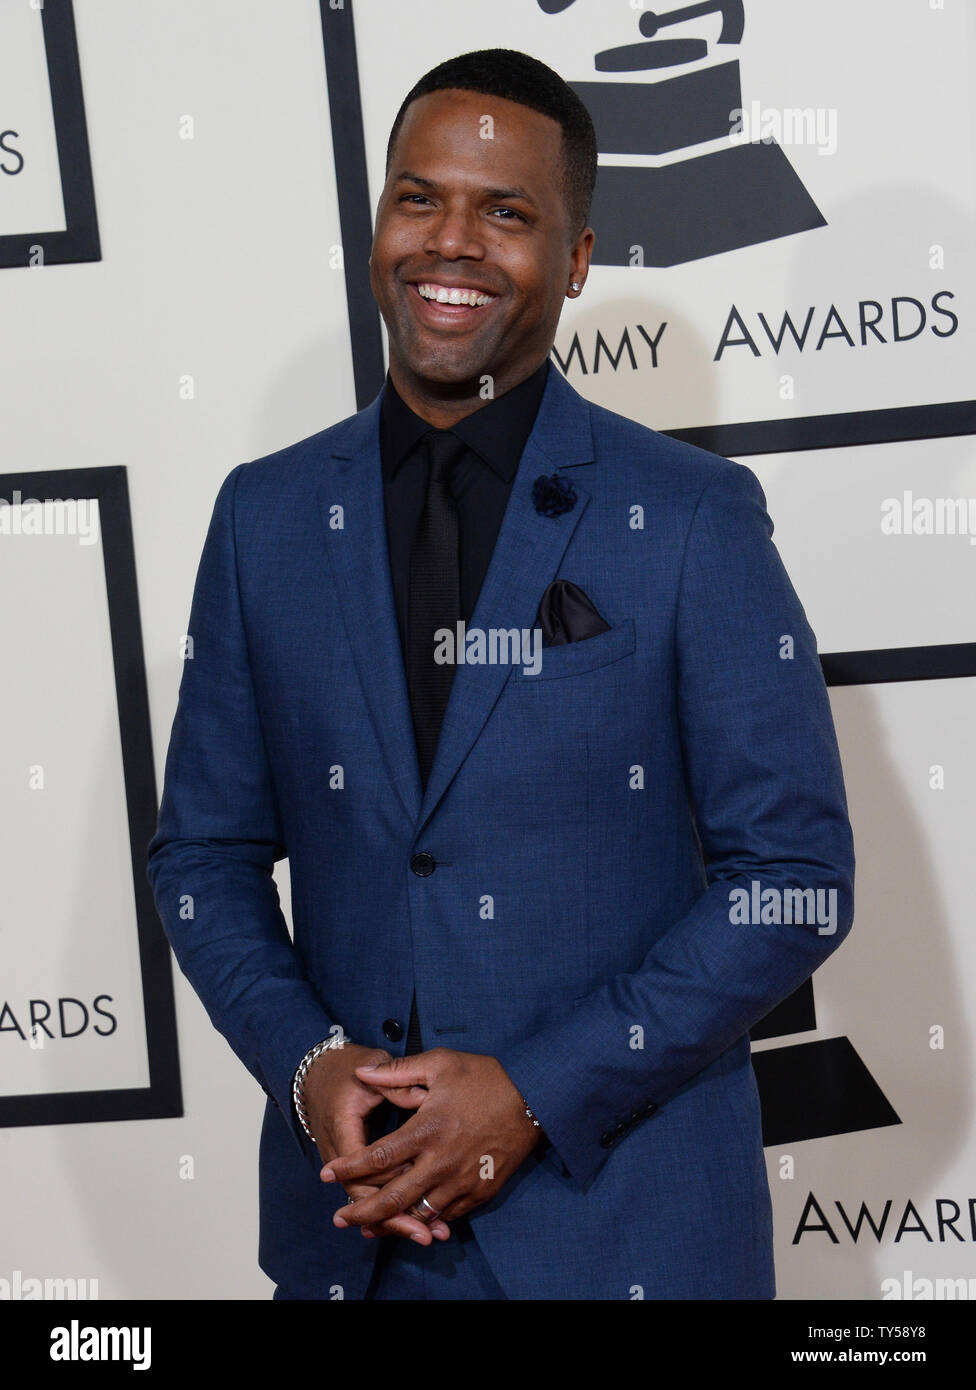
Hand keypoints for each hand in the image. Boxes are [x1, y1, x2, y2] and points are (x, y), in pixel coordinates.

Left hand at [319, 1048, 545, 1231]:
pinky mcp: (480, 1191)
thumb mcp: (441, 1064)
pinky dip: (426, 1220)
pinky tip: (412, 1221)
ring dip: (391, 1223)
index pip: (378, 1157)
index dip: (349, 1168)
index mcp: (427, 1129)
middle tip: (339, 1219)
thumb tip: (362, 1072)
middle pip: (393, 1197)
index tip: (327, 1174)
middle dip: (362, 1212)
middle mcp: (441, 1161)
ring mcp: (462, 1180)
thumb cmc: (486, 1077)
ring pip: (419, 1212)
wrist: (535, 1098)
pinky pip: (447, 1214)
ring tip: (369, 1228)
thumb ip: (397, 1072)